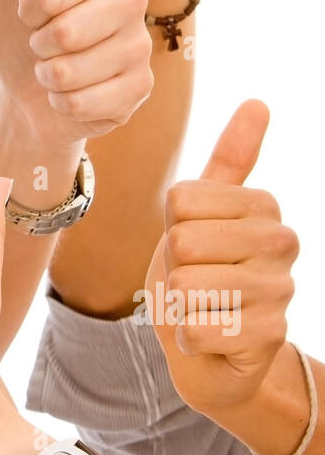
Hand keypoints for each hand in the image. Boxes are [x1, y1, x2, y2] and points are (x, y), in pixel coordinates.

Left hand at [0, 0, 153, 152]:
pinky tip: (70, 97)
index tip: (29, 12)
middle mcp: (131, 0)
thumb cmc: (18, 33)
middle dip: (38, 48)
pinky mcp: (142, 89)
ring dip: (49, 80)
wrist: (28, 97)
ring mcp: (141, 47)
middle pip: (66, 34)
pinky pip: (86, 105)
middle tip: (44, 46)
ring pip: (74, 72)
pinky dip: (65, 106)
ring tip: (54, 72)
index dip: (27, 10)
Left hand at [144, 101, 299, 412]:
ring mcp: (281, 290)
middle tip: (196, 283)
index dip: (171, 230)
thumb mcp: (201, 215)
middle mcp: (282, 242)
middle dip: (173, 269)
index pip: (181, 200)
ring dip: (180, 306)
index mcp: (263, 205)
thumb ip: (229, 161)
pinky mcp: (270, 336)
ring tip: (204, 309)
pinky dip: (190, 338)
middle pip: (183, 242)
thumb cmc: (200, 276)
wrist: (211, 353)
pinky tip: (211, 338)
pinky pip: (197, 329)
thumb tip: (259, 101)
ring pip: (187, 286)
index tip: (193, 248)